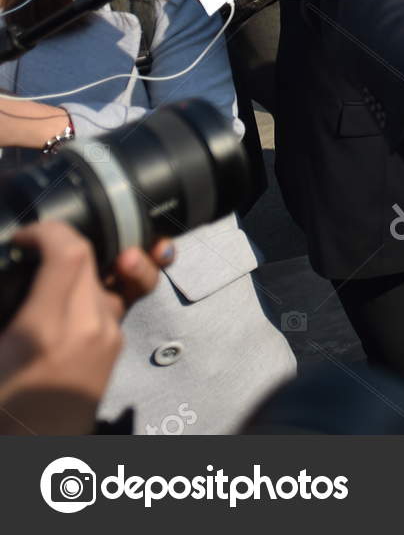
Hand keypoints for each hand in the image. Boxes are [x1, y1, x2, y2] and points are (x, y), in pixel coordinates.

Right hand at [0, 222, 173, 435]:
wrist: (34, 450)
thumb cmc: (5, 408)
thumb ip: (4, 307)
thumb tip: (8, 279)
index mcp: (45, 331)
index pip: (71, 253)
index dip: (49, 231)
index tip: (24, 237)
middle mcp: (88, 329)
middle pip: (93, 258)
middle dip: (61, 244)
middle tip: (31, 251)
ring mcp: (108, 337)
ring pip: (105, 277)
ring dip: (80, 266)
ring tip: (51, 271)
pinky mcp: (115, 347)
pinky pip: (111, 301)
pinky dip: (92, 287)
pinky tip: (69, 295)